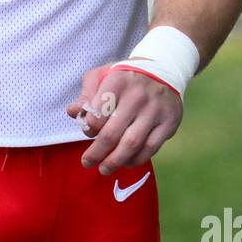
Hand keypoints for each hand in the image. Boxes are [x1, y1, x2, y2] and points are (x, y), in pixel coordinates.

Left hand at [66, 63, 182, 173]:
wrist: (164, 72)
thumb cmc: (125, 78)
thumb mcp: (102, 76)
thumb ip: (86, 94)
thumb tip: (72, 112)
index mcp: (118, 82)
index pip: (97, 113)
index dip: (89, 128)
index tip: (89, 132)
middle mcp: (137, 96)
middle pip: (112, 133)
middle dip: (96, 153)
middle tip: (87, 162)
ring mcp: (155, 111)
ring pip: (132, 144)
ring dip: (115, 161)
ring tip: (104, 169)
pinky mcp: (169, 123)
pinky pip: (150, 148)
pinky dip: (136, 160)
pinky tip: (126, 162)